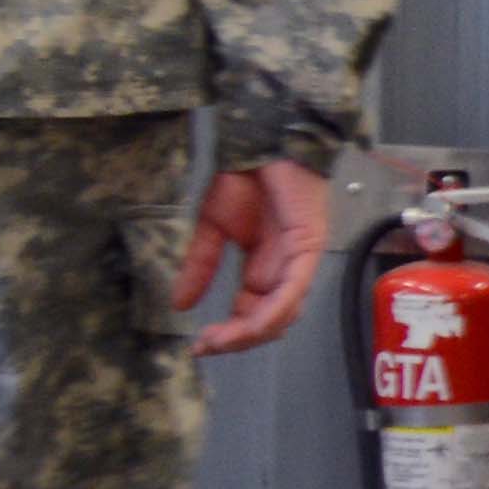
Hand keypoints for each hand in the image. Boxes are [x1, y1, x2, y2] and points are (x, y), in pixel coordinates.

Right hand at [180, 158, 334, 356]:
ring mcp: (300, 260)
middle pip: (270, 322)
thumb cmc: (245, 177)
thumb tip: (179, 304)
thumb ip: (200, 265)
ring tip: (222, 340)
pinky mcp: (310, 246)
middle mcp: (285, 269)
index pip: (252, 314)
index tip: (198, 345)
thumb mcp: (212, 228)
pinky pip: (294, 288)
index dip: (228, 334)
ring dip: (252, 332)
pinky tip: (251, 324)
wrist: (261, 140)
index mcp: (265, 267)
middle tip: (208, 347)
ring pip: (284, 313)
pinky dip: (274, 310)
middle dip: (238, 340)